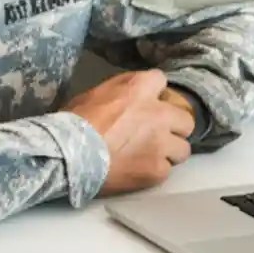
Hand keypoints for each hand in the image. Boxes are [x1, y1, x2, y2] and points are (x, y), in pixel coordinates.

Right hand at [62, 70, 193, 195]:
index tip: (147, 103)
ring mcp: (161, 144)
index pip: (162, 81)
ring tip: (150, 156)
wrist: (68, 156)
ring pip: (183, 149)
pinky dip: (154, 171)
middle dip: (173, 126)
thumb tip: (131, 91)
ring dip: (169, 152)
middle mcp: (158, 115)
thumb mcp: (93, 93)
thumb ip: (120, 89)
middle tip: (157, 134)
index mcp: (140, 90)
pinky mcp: (157, 170)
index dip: (154, 93)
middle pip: (185, 119)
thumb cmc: (74, 123)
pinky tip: (138, 170)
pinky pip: (166, 170)